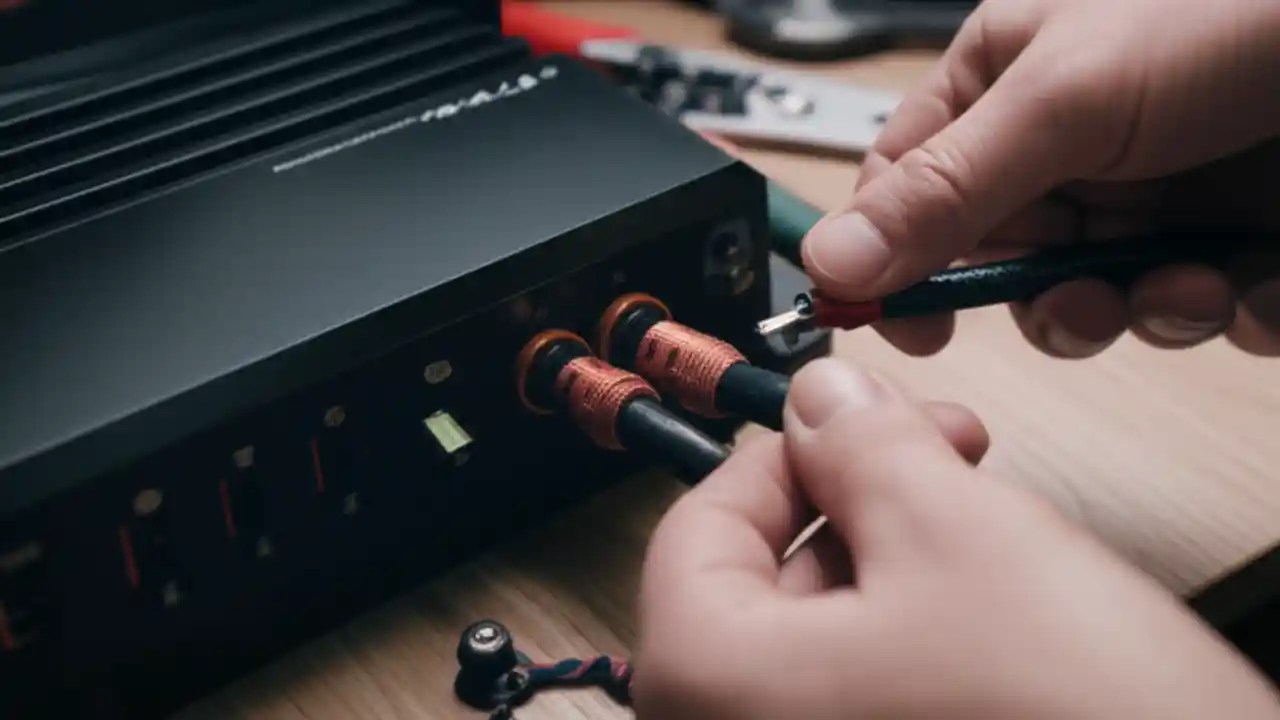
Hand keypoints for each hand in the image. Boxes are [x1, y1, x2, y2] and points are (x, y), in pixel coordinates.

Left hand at [632, 358, 1279, 718]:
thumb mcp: (959, 535)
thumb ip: (865, 447)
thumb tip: (820, 397)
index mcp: (710, 680)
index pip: (697, 525)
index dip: (782, 453)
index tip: (853, 417)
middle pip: (762, 582)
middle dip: (859, 504)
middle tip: (946, 457)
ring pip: (824, 637)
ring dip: (898, 566)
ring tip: (994, 544)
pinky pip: (866, 695)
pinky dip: (916, 639)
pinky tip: (999, 622)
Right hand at [801, 0, 1279, 357]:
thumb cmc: (1229, 6)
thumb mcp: (1067, 98)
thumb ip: (944, 188)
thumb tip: (831, 259)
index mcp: (1005, 84)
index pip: (905, 187)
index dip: (893, 259)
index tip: (904, 326)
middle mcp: (1071, 143)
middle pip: (1002, 263)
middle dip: (1049, 300)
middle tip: (1088, 301)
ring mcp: (1152, 190)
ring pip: (1100, 297)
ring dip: (1145, 312)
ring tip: (1198, 286)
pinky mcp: (1228, 232)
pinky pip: (1196, 306)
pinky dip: (1227, 314)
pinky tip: (1256, 286)